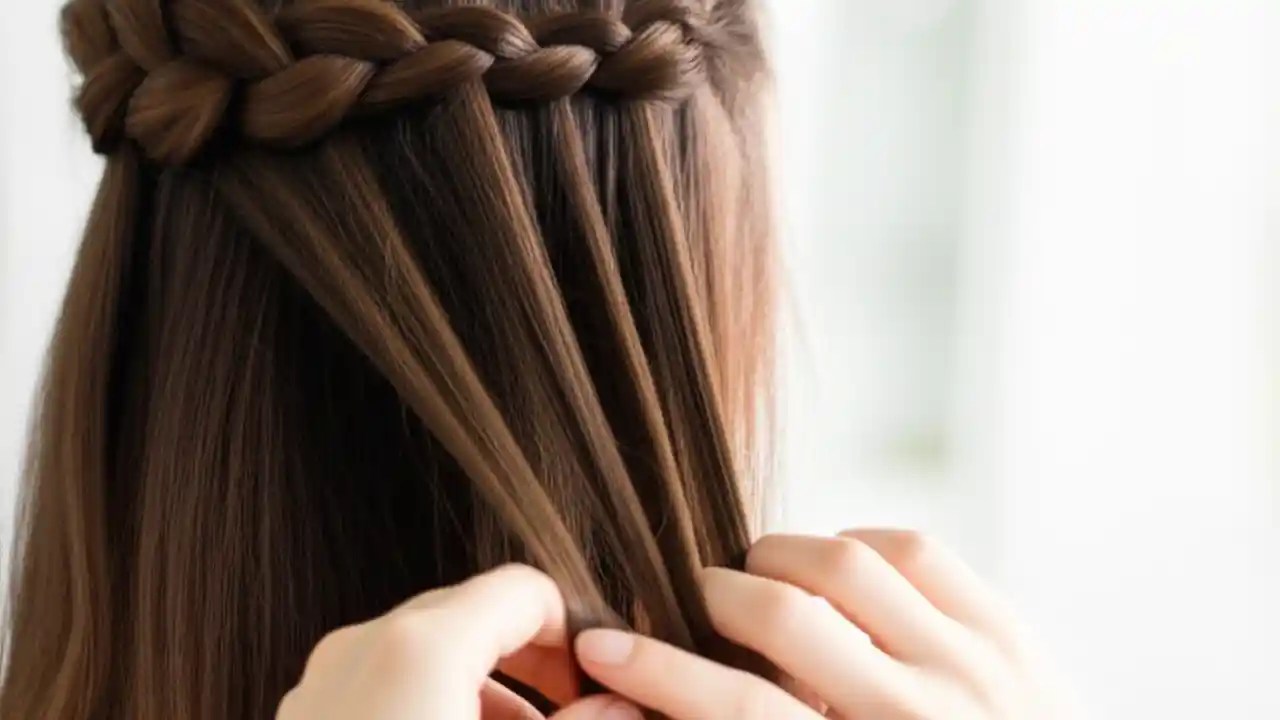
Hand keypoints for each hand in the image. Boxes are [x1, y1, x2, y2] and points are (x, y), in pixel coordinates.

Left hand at [277, 564, 630, 719]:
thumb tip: (620, 707)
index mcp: (420, 648)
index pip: (522, 589)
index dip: (574, 627)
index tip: (599, 675)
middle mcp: (362, 648)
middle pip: (473, 615)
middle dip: (534, 661)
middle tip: (575, 708)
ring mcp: (322, 685)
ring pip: (427, 653)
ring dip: (486, 689)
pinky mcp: (304, 718)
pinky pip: (384, 685)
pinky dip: (432, 703)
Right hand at [561, 530, 1079, 718]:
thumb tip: (676, 703)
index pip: (741, 712)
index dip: (657, 673)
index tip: (602, 646)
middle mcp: (925, 718)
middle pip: (787, 619)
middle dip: (716, 596)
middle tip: (697, 600)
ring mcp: (978, 666)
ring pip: (851, 563)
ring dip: (783, 555)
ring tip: (761, 572)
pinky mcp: (1013, 631)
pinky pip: (916, 548)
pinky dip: (858, 543)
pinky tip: (838, 568)